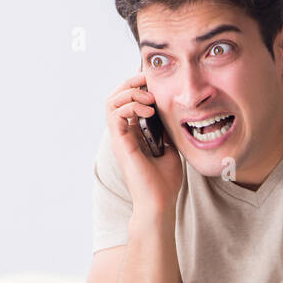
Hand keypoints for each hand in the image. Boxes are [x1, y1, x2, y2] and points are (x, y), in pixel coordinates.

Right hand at [105, 71, 182, 217]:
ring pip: (111, 102)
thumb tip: (172, 114)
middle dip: (130, 83)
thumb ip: (167, 131)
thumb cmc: (165, 182)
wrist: (160, 202)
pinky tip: (148, 111)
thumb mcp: (171, 149)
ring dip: (129, 93)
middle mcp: (124, 134)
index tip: (155, 82)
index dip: (137, 87)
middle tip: (148, 80)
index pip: (128, 102)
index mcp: (134, 135)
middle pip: (115, 97)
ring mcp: (120, 139)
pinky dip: (130, 105)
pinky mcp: (120, 143)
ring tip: (149, 98)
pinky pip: (114, 114)